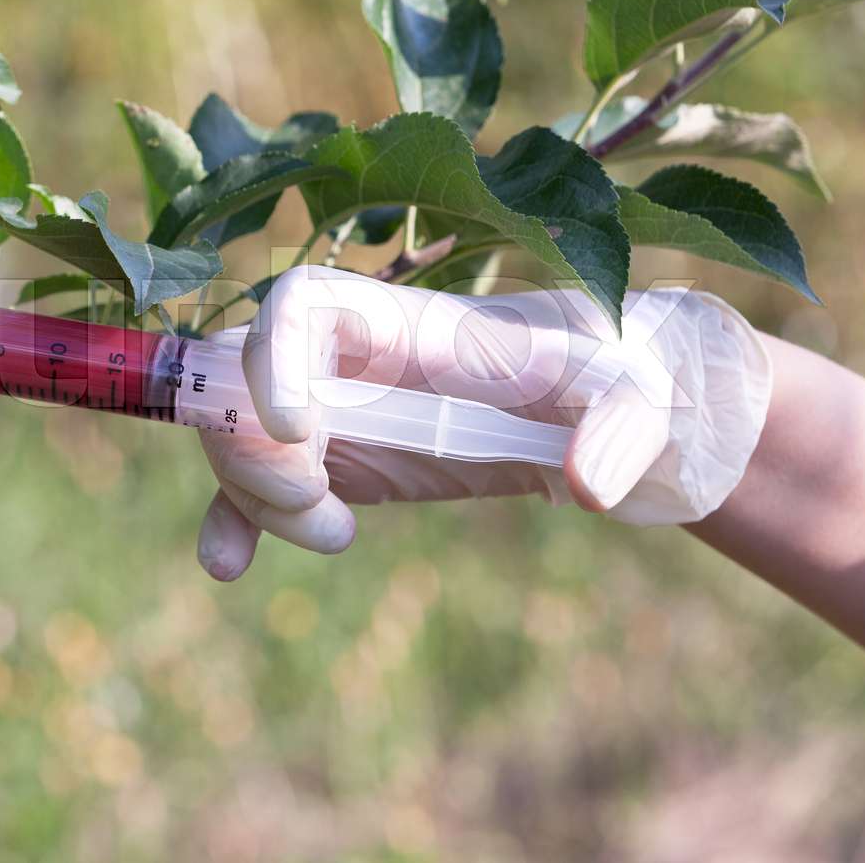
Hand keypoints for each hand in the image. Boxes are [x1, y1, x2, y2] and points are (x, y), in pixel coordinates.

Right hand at [195, 266, 772, 580]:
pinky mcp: (333, 462)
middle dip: (253, 444)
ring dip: (255, 493)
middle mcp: (349, 356)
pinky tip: (229, 563)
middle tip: (317, 500)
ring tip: (336, 534)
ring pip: (240, 434)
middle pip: (243, 372)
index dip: (274, 356)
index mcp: (404, 320)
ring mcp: (333, 409)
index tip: (299, 428)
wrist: (598, 415)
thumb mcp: (636, 396)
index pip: (302, 302)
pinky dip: (231, 519)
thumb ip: (619, 427)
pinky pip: (253, 484)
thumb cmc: (612, 383)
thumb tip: (586, 486)